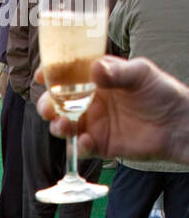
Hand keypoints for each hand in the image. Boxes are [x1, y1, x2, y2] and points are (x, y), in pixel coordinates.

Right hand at [35, 56, 188, 165]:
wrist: (176, 124)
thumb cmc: (161, 92)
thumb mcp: (141, 74)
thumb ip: (117, 73)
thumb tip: (95, 69)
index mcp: (98, 79)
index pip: (68, 74)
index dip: (52, 74)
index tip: (42, 75)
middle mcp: (91, 101)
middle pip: (59, 103)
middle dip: (48, 105)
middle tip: (48, 108)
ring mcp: (94, 123)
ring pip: (65, 126)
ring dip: (59, 126)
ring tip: (64, 125)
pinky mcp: (100, 145)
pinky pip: (82, 148)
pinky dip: (80, 146)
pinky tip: (87, 141)